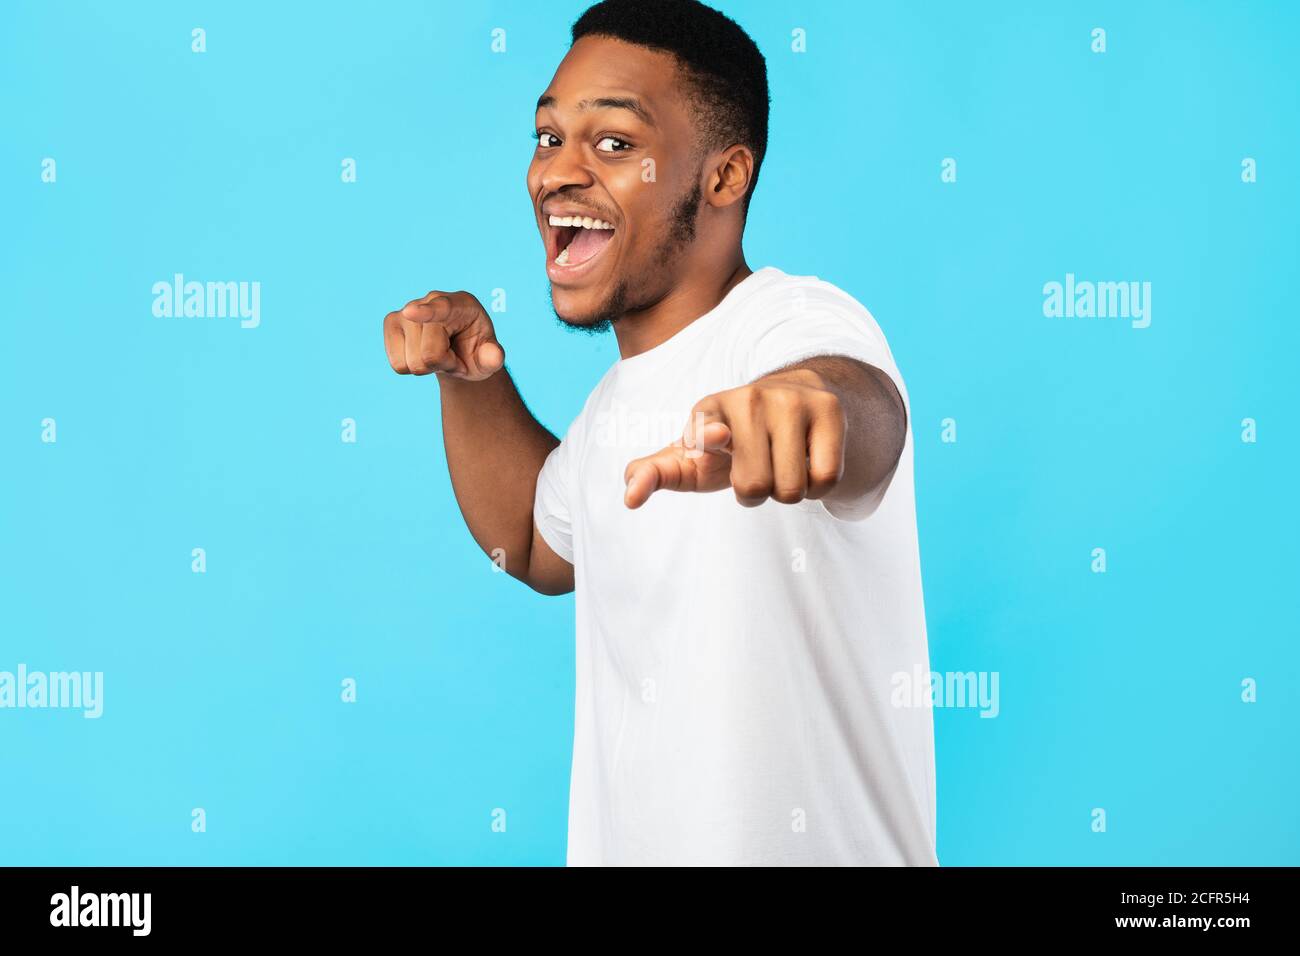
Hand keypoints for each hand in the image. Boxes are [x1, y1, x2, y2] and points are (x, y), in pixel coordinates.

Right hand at [383, 290, 504, 379]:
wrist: (457, 352)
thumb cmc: (475, 352)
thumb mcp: (489, 358)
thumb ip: (493, 357)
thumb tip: (494, 356)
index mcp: (462, 304)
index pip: (442, 308)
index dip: (427, 312)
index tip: (411, 312)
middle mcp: (432, 299)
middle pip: (430, 354)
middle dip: (445, 364)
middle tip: (454, 357)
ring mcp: (408, 309)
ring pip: (412, 362)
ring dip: (429, 367)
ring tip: (440, 354)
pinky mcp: (391, 322)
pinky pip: (398, 364)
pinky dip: (412, 368)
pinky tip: (421, 354)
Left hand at [623, 368, 846, 508]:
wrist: (792, 401)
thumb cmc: (731, 442)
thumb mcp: (692, 458)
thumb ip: (657, 474)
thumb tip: (629, 496)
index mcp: (708, 409)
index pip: (707, 426)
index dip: (711, 435)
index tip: (720, 436)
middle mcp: (749, 398)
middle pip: (755, 486)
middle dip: (756, 492)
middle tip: (758, 468)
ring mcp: (791, 401)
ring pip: (792, 488)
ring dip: (787, 491)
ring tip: (781, 463)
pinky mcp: (828, 409)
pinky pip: (825, 479)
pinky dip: (817, 487)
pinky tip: (807, 461)